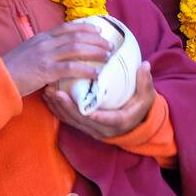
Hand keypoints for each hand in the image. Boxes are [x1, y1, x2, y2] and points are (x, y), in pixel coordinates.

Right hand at [1, 22, 113, 96]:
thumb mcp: (29, 52)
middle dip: (95, 39)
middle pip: (76, 36)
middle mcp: (45, 43)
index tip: (98, 29)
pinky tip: (96, 73)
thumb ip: (44, 49)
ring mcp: (45, 56)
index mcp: (41, 37)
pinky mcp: (45, 70)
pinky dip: (86, 69)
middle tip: (109, 44)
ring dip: (95, 52)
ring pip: (76, 49)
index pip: (67, 28)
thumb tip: (59, 50)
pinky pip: (71, 68)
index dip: (85, 27)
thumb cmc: (12, 69)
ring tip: (108, 56)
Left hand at [43, 61, 157, 139]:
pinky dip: (57, 109)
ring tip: (48, 91)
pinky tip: (48, 98)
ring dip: (59, 107)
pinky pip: (67, 120)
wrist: (133, 123)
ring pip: (72, 121)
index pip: (110, 121)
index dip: (100, 117)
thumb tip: (145, 65)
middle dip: (69, 107)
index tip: (90, 112)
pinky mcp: (83, 126)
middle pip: (83, 121)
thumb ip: (145, 82)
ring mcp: (91, 129)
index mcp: (121, 121)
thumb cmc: (140, 106)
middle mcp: (103, 129)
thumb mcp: (146, 96)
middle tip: (57, 93)